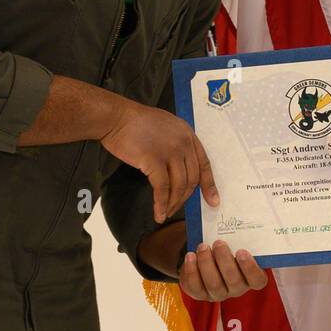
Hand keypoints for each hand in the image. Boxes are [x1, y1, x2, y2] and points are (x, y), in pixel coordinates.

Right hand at [102, 101, 218, 221]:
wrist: (117, 118)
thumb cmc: (136, 123)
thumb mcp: (167, 128)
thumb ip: (178, 144)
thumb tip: (181, 171)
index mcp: (188, 134)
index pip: (204, 163)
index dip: (209, 185)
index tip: (213, 201)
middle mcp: (184, 143)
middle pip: (192, 178)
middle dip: (185, 198)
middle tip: (176, 209)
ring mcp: (170, 151)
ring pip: (179, 186)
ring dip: (173, 203)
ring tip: (165, 212)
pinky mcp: (154, 160)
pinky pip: (162, 188)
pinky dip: (161, 203)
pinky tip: (158, 213)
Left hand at [180, 240, 268, 301]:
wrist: (208, 257)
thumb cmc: (229, 247)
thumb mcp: (237, 243)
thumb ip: (241, 236)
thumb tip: (237, 212)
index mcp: (250, 277)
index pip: (257, 280)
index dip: (250, 268)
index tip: (241, 251)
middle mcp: (236, 288)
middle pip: (234, 281)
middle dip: (225, 261)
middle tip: (219, 243)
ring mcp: (218, 293)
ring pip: (214, 284)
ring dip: (207, 263)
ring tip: (203, 246)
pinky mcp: (200, 294)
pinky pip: (195, 286)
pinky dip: (191, 270)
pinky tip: (190, 256)